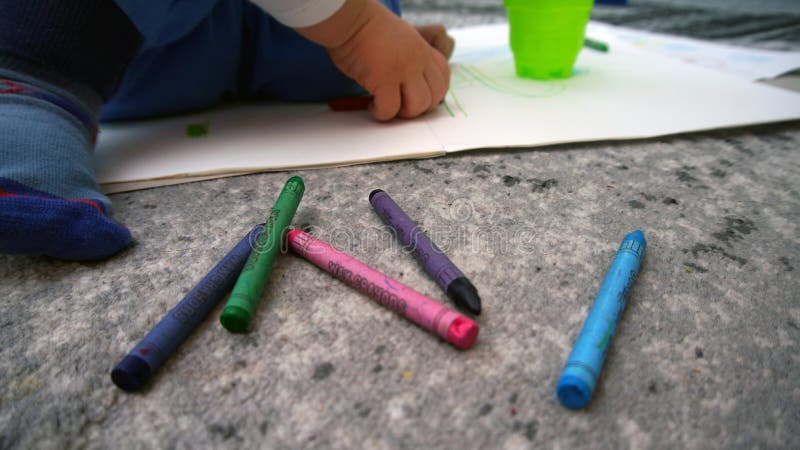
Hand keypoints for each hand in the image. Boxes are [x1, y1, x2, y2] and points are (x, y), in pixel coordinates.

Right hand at [299, 0, 449, 120]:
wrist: (351, 19)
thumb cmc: (367, 29)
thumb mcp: (402, 39)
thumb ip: (412, 57)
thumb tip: (410, 83)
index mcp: (423, 50)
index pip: (443, 77)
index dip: (433, 93)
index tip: (417, 96)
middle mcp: (418, 60)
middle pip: (435, 96)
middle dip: (419, 108)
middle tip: (401, 105)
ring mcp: (403, 70)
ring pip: (417, 106)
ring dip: (402, 112)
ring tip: (387, 106)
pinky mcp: (384, 79)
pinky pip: (390, 109)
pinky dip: (381, 113)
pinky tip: (372, 105)